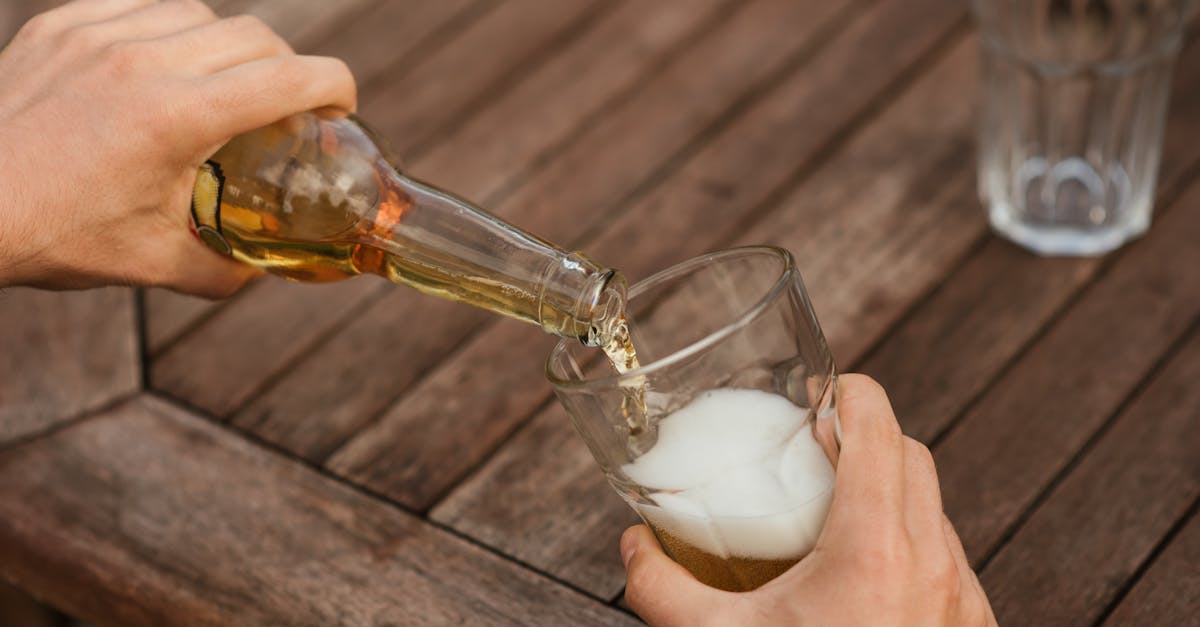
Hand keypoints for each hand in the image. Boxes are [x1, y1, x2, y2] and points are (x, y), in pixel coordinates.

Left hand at [0, 0, 355, 296]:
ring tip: (223, 88)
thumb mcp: (153, 265)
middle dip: (290, 69)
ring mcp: (98, 33)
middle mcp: (143, 61)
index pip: (290, 79)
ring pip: (201, 13)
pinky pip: (143, 6)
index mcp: (177, 117)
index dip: (336, 87)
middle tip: (287, 107)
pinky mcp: (62, 24)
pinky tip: (164, 68)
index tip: (341, 108)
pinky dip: (171, 31)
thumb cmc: (54, 235)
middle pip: (257, 36)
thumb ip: (225, 269)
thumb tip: (264, 272)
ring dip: (230, 47)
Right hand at [621, 374, 997, 625]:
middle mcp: (933, 565)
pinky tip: (866, 572)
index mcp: (874, 551)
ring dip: (891, 489)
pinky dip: (912, 540)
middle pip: (913, 454)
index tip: (820, 392)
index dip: (851, 391)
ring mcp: (962, 599)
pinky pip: (949, 558)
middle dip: (865, 435)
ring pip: (936, 507)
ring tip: (836, 509)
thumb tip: (631, 547)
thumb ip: (663, 590)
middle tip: (815, 447)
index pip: (879, 427)